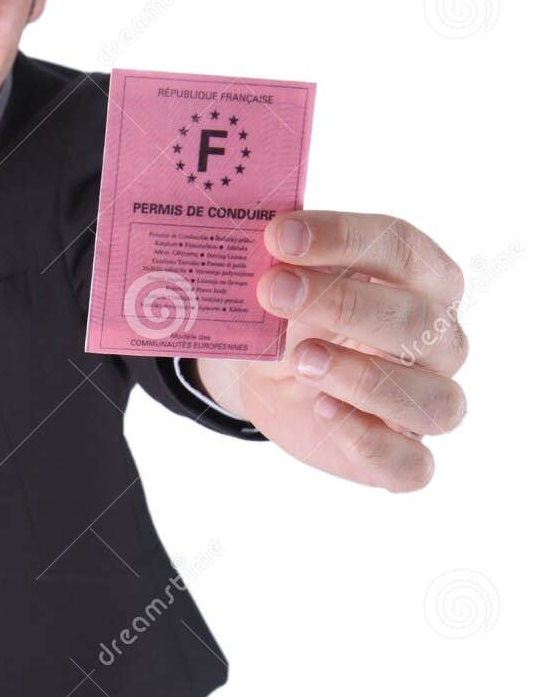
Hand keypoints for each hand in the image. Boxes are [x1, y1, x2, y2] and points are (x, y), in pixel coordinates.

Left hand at [194, 212, 467, 490]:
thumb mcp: (288, 278)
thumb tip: (257, 232)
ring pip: (433, 400)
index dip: (343, 237)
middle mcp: (440, 342)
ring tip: (300, 360)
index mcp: (424, 281)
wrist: (266, 375)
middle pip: (418, 322)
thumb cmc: (295, 316)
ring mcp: (428, 402)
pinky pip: (412, 465)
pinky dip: (370, 442)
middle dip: (344, 303)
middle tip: (273, 292)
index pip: (402, 248)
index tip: (278, 235)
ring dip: (365, 377)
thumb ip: (287, 256)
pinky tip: (321, 411)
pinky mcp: (403, 457)